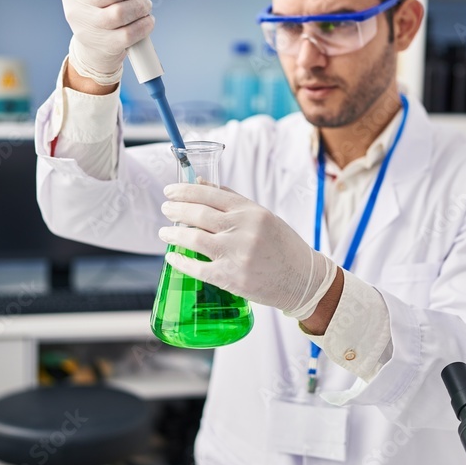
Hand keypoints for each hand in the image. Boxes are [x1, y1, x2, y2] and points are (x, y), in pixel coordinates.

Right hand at [58, 0, 153, 85]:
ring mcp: (90, 29)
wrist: (93, 47)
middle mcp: (76, 7)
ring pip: (122, 12)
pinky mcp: (106, 46)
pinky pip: (131, 33)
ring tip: (144, 3)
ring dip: (141, 5)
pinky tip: (147, 19)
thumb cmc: (94, 2)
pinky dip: (145, 24)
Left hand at [158, 183, 337, 319]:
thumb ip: (232, 200)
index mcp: (251, 212)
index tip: (170, 191)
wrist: (302, 280)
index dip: (185, 191)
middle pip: (199, 214)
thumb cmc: (282, 246)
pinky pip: (198, 268)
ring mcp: (236, 254)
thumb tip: (201, 184)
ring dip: (174, 234)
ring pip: (194, 238)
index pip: (211, 194)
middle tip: (165, 208)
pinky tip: (172, 257)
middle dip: (176, 209)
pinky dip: (181, 262)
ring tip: (164, 232)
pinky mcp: (231, 278)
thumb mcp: (262, 216)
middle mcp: (243, 230)